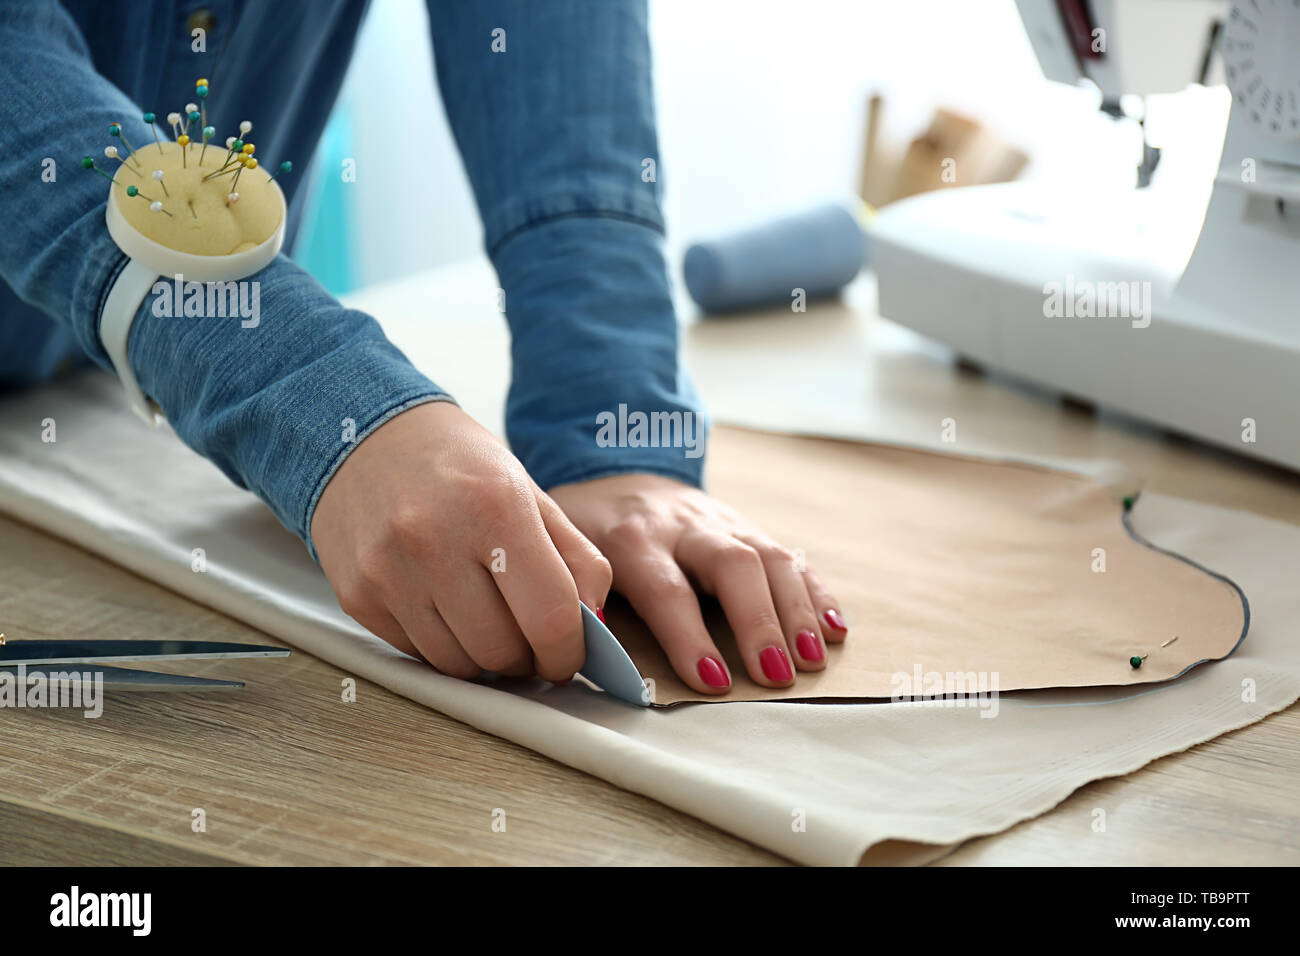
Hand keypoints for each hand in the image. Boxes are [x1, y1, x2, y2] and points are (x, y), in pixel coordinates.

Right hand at [311, 401, 610, 682]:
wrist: (366, 436)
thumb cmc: (459, 465)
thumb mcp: (529, 493)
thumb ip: (574, 559)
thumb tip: (595, 628)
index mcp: (495, 505)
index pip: (550, 615)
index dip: (568, 651)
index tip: (568, 656)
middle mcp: (434, 539)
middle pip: (502, 650)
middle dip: (526, 657)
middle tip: (527, 637)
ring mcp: (388, 571)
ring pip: (458, 664)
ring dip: (483, 657)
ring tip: (485, 618)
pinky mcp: (357, 595)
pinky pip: (416, 655)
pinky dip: (442, 646)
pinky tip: (443, 607)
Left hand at [548, 473, 846, 693]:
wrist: (615, 469)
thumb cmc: (588, 529)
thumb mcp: (570, 553)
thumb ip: (582, 594)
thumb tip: (590, 651)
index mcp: (632, 538)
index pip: (667, 589)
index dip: (689, 637)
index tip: (713, 683)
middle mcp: (685, 527)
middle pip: (732, 565)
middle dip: (758, 621)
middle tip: (777, 675)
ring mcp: (724, 523)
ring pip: (770, 557)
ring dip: (797, 611)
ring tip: (814, 659)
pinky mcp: (749, 527)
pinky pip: (791, 556)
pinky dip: (816, 593)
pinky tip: (836, 629)